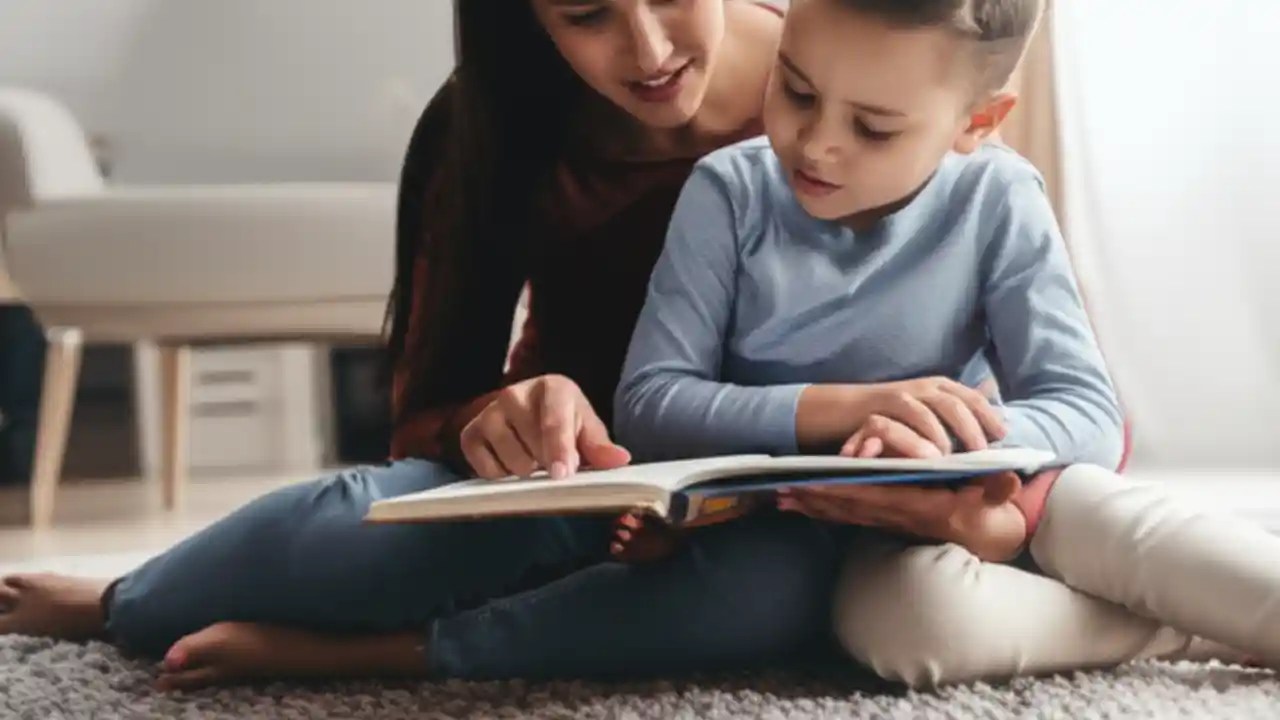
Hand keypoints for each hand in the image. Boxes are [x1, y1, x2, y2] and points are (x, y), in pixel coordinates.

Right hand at [460, 375, 630, 479]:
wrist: (534, 416)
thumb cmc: (566, 423)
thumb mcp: (587, 430)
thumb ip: (600, 446)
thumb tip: (619, 459)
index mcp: (552, 387)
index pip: (554, 421)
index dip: (558, 449)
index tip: (561, 473)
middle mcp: (515, 394)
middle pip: (533, 446)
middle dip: (547, 462)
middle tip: (553, 459)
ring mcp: (489, 413)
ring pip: (511, 460)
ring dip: (526, 470)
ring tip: (533, 459)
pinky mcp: (470, 434)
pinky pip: (487, 469)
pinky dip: (502, 475)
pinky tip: (511, 463)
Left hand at [785, 412, 1027, 561]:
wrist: (993, 539)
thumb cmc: (991, 513)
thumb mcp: (998, 499)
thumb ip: (997, 489)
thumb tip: (1006, 481)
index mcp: (919, 506)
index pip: (875, 496)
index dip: (845, 490)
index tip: (818, 482)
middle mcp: (897, 516)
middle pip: (848, 507)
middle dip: (815, 498)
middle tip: (782, 488)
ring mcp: (889, 520)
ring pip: (844, 513)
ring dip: (812, 506)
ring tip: (780, 498)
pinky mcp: (886, 520)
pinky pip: (849, 516)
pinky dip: (823, 510)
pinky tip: (799, 505)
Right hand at [862, 376, 1006, 453]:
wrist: (845, 409)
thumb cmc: (890, 418)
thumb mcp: (924, 414)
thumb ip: (952, 416)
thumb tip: (990, 425)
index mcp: (940, 388)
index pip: (973, 398)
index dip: (990, 416)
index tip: (1003, 437)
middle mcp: (927, 386)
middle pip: (960, 402)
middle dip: (975, 426)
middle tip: (984, 452)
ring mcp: (907, 393)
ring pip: (940, 407)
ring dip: (953, 432)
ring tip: (961, 456)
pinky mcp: (887, 403)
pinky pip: (912, 415)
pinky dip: (924, 434)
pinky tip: (931, 453)